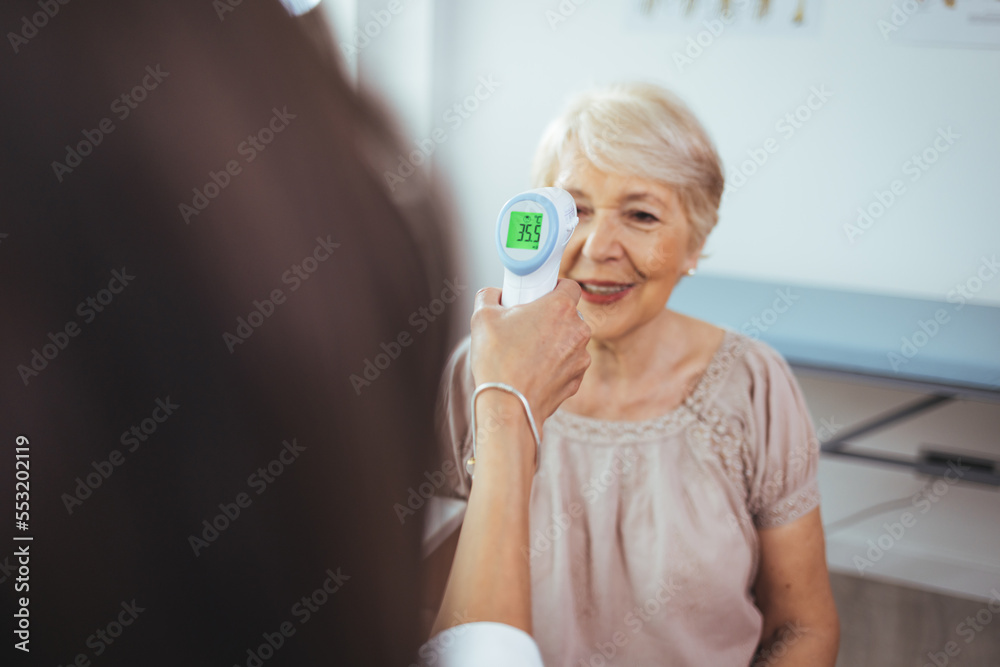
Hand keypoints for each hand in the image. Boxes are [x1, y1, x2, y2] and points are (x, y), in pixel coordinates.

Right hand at [469, 279, 590, 426]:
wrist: (508, 406)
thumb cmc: (497, 360)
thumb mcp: (482, 316)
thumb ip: (490, 296)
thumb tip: (494, 294)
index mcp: (560, 308)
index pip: (570, 285)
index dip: (555, 288)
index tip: (540, 295)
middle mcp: (578, 330)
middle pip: (569, 315)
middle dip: (551, 318)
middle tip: (527, 325)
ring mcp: (581, 357)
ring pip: (570, 341)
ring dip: (554, 342)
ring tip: (527, 352)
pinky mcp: (577, 380)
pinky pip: (568, 364)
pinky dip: (555, 365)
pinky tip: (533, 371)